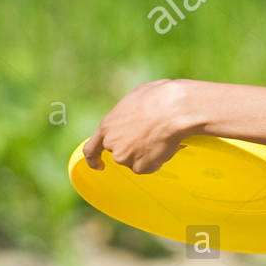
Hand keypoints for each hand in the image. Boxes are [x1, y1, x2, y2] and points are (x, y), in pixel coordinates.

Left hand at [82, 78, 196, 172]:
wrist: (175, 110)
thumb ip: (127, 113)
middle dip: (133, 150)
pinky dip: (158, 160)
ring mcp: (125, 158)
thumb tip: (136, 114)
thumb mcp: (135, 98)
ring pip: (136, 161)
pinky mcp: (141, 167)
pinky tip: (165, 145)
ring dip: (147, 154)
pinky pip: (149, 167)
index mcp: (107, 126)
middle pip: (120, 154)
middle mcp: (112, 144)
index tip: (98, 164)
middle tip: (150, 140)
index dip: (93, 159)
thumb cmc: (159, 98)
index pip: (91, 149)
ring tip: (161, 136)